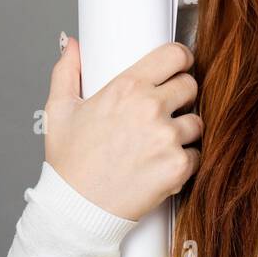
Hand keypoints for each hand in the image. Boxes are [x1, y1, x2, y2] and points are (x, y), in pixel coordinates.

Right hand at [42, 34, 202, 221]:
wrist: (77, 211)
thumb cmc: (69, 163)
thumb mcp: (59, 111)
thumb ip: (67, 72)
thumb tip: (72, 45)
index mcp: (126, 88)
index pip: (174, 55)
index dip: (181, 59)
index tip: (179, 66)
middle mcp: (150, 108)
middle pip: (190, 85)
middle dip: (181, 96)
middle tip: (165, 111)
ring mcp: (167, 138)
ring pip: (197, 121)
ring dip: (184, 130)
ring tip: (159, 142)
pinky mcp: (178, 166)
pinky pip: (198, 153)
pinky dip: (185, 160)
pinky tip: (162, 164)